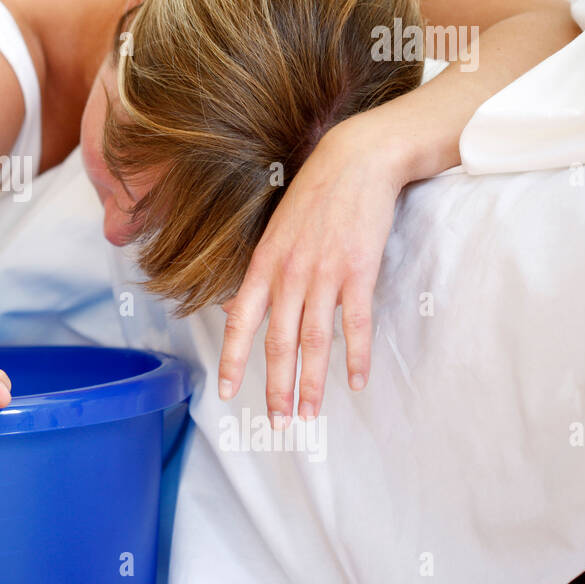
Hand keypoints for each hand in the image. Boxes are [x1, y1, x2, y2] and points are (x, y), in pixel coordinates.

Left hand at [217, 116, 409, 425]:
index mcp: (264, 265)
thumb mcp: (275, 232)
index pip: (239, 322)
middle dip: (275, 387)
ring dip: (310, 384)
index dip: (231, 360)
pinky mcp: (359, 272)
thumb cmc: (314, 197)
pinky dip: (356, 357)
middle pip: (278, 343)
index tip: (225, 392)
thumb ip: (261, 273)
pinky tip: (356, 382)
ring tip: (309, 415)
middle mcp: (288, 274)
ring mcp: (324, 274)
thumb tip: (238, 307)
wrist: (355, 161)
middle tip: (277, 422)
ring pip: (313, 342)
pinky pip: (355, 325)